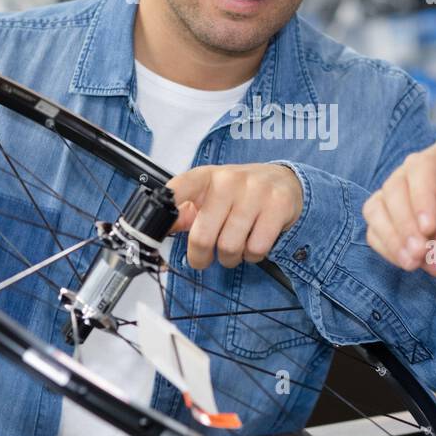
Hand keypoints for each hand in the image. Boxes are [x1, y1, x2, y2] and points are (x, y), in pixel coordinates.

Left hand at [168, 163, 303, 268]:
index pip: (177, 191)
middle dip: (201, 257)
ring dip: (230, 258)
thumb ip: (184, 211)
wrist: (282, 179)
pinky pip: (256, 248)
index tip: (153, 232)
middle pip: (202, 237)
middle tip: (205, 258)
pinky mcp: (277, 205)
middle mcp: (228, 180)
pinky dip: (253, 255)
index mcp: (205, 177)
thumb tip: (160, 228)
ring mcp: (255, 191)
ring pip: (230, 247)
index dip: (165, 212)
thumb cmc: (239, 192)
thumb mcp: (209, 195)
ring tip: (234, 248)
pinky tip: (253, 243)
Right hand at [362, 138, 435, 283]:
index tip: (428, 228)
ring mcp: (402, 196)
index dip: (420, 196)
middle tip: (421, 251)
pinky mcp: (390, 220)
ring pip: (377, 207)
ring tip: (414, 260)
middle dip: (404, 223)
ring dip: (392, 237)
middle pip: (394, 186)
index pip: (423, 166)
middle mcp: (420, 172)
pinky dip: (387, 248)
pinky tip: (408, 262)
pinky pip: (374, 230)